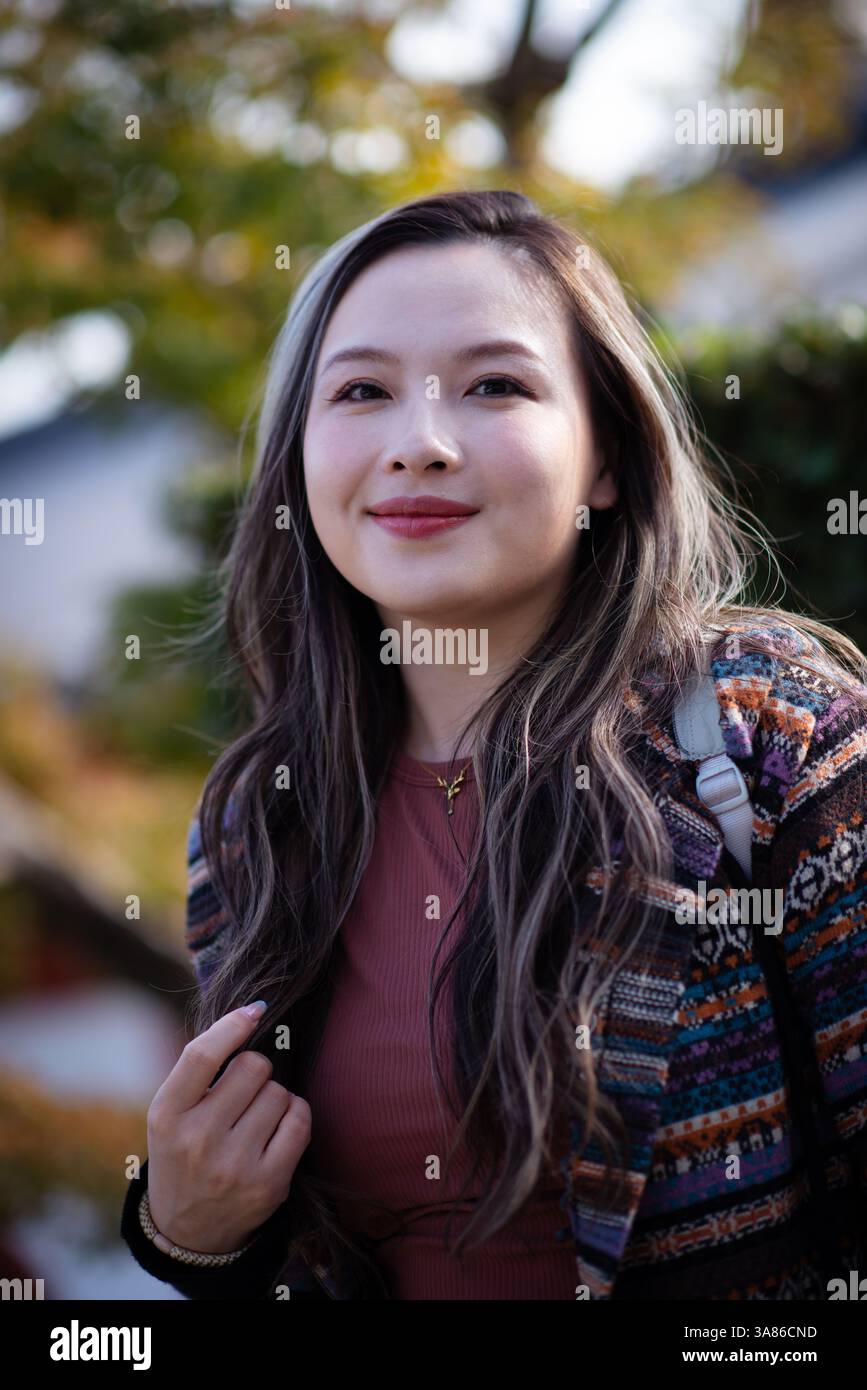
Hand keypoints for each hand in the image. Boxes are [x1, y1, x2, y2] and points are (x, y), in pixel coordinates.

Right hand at [145, 1004, 310, 1254]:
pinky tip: (278, 1126)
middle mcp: (197, 1139)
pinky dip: (295, 1114)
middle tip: (243, 1093)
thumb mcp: (170, 1113)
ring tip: (254, 1119)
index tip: (252, 1012)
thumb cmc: (183, 1152)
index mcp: (166, 1115)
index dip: (232, 1026)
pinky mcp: (268, 1184)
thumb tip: (251, 1014)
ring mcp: (234, 1164)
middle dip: (255, 1071)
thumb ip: (199, 1069)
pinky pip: (300, 1120)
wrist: (188, 1230)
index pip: (201, 1055)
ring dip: (274, 1097)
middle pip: (254, 1067)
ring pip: (280, 1092)